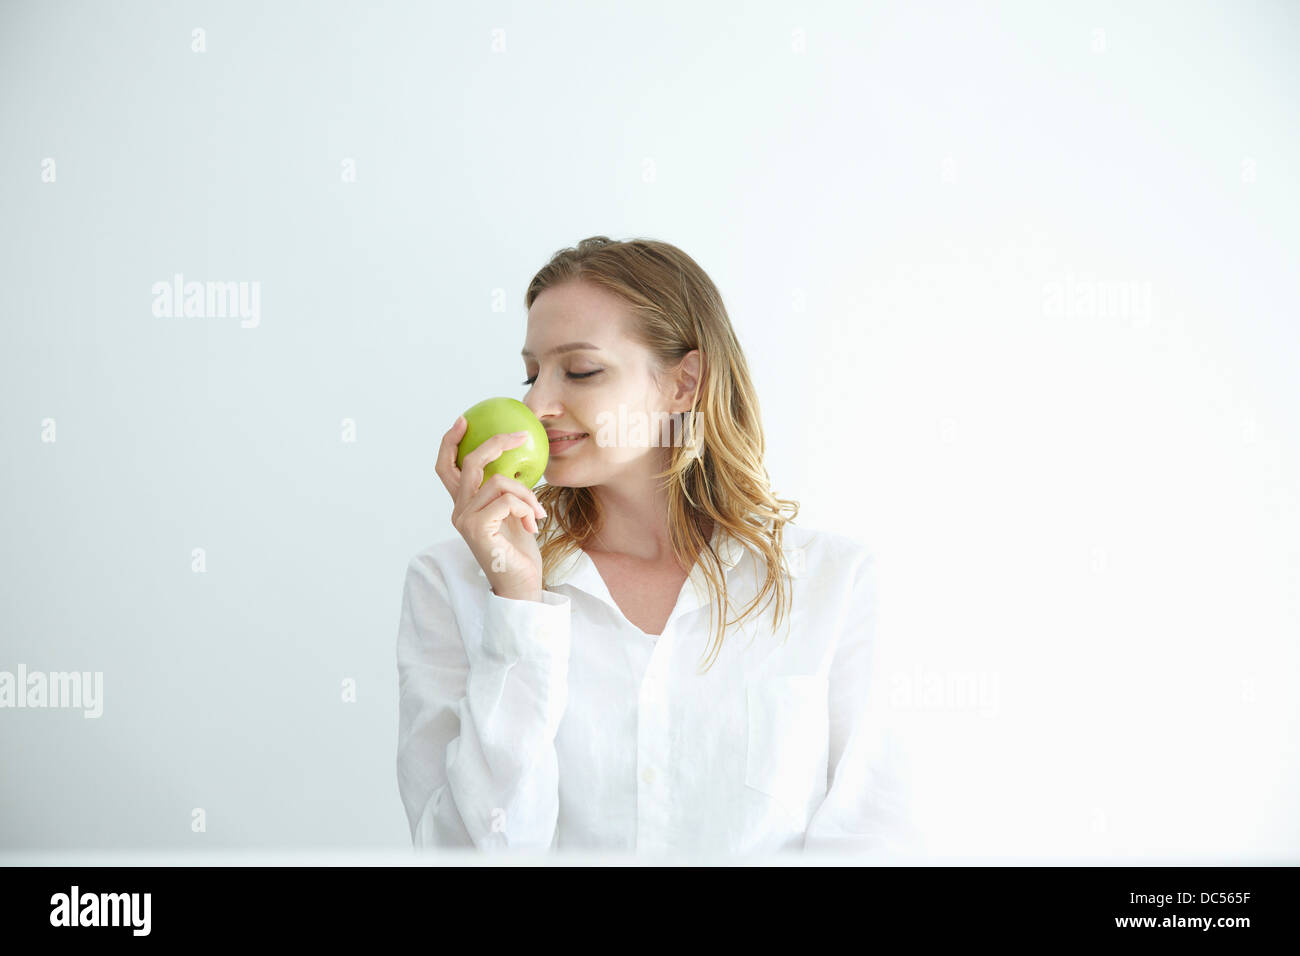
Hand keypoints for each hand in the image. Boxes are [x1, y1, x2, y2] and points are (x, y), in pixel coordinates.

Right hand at [436, 415, 547, 599]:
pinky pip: (506, 501)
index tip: (465, 420)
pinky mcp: (477, 530)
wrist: (521, 585)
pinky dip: (526, 508)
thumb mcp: (514, 513)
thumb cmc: (519, 551)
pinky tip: (534, 524)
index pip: (447, 467)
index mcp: (464, 504)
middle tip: (520, 436)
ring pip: (498, 482)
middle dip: (495, 443)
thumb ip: (507, 491)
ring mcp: (465, 520)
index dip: (450, 441)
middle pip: (469, 463)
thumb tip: (518, 458)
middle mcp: (459, 510)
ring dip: (527, 494)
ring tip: (538, 513)